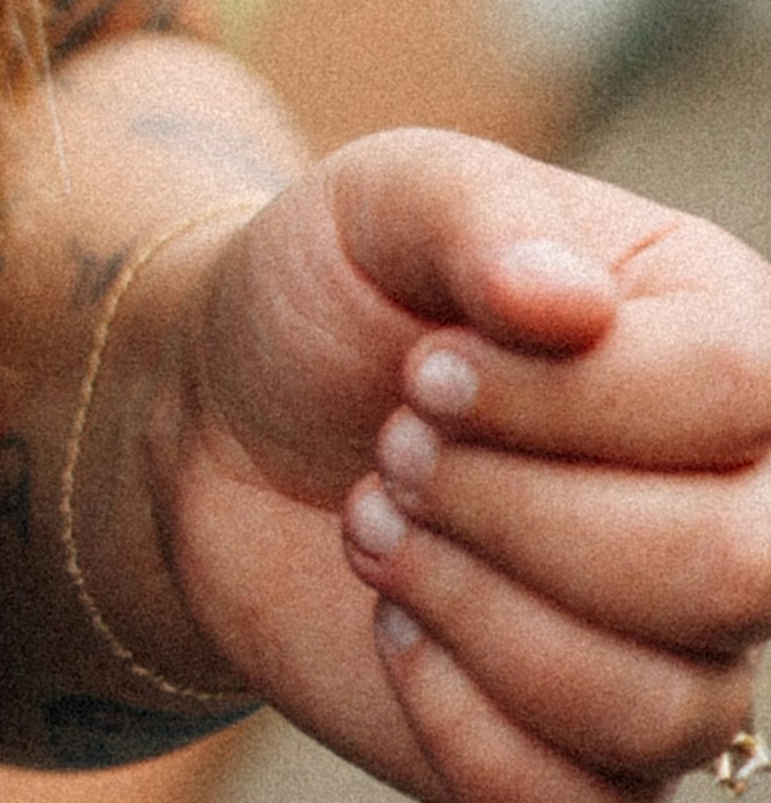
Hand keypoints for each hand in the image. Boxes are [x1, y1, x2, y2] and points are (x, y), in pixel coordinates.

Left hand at [149, 131, 770, 796]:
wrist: (225, 426)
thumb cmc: (332, 294)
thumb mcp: (379, 199)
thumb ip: (478, 213)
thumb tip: (569, 301)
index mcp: (717, 333)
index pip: (741, 391)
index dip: (567, 395)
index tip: (424, 366)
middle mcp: (736, 500)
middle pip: (730, 567)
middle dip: (519, 511)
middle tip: (397, 449)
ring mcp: (681, 648)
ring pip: (654, 705)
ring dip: (469, 605)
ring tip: (379, 519)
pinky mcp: (599, 763)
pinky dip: (455, 717)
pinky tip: (395, 625)